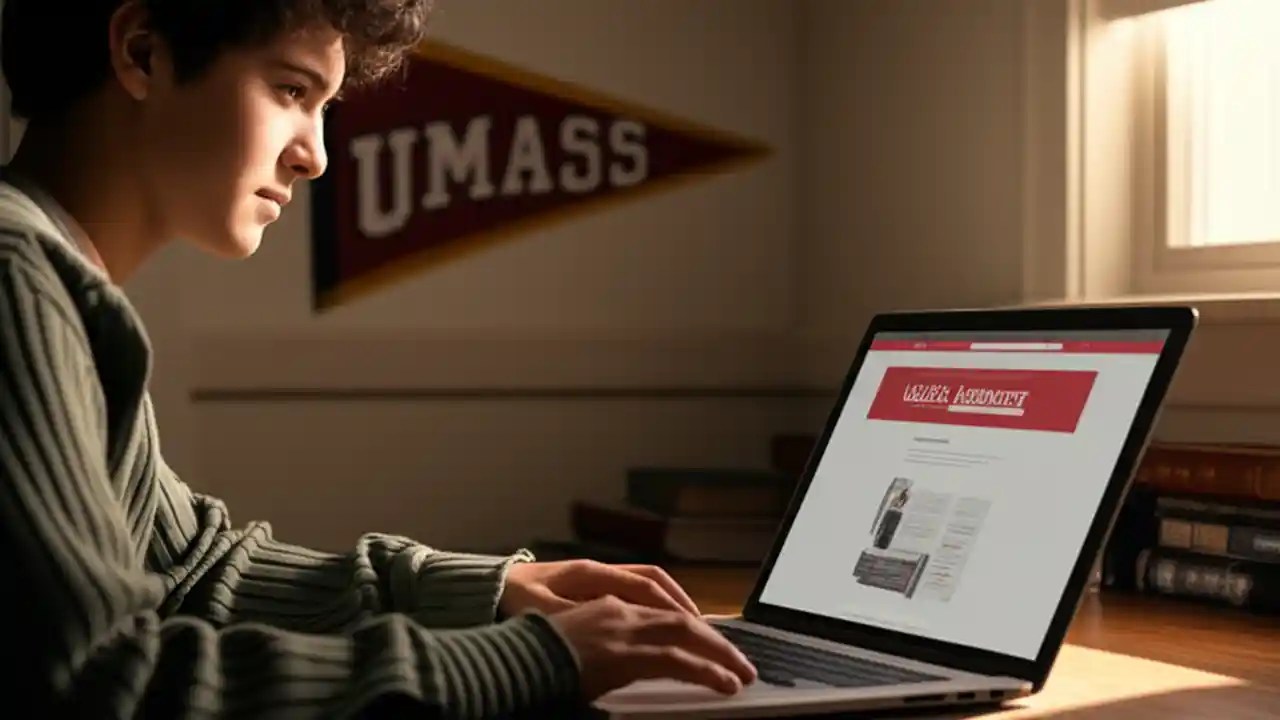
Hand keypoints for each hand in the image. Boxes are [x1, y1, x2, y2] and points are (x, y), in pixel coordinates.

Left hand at [499, 559, 700, 617]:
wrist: (486, 588)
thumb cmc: (514, 604)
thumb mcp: (544, 617)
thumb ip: (580, 623)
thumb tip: (614, 637)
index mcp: (590, 575)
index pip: (647, 590)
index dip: (677, 612)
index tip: (702, 635)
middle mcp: (601, 570)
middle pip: (657, 585)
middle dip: (689, 612)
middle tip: (716, 640)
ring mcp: (598, 575)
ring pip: (650, 584)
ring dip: (677, 605)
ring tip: (701, 631)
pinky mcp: (593, 584)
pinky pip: (636, 588)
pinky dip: (659, 603)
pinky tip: (667, 621)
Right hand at [547, 594, 757, 699]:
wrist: (508, 661)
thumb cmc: (532, 658)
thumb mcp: (576, 647)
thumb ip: (605, 653)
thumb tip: (620, 669)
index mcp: (607, 607)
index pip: (662, 613)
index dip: (692, 627)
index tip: (712, 644)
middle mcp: (619, 611)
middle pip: (681, 619)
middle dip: (715, 640)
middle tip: (739, 662)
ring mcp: (623, 629)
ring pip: (686, 635)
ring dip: (719, 654)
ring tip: (741, 673)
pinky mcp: (624, 654)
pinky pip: (676, 661)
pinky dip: (705, 670)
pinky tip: (724, 683)